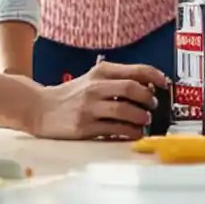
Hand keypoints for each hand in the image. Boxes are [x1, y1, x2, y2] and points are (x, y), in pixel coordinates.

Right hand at [31, 61, 168, 139]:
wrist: (39, 108)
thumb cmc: (70, 95)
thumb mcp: (90, 80)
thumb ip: (114, 81)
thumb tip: (147, 87)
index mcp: (99, 73)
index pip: (134, 70)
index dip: (154, 76)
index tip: (165, 83)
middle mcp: (95, 87)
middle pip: (132, 89)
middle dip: (149, 98)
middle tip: (154, 105)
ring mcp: (89, 108)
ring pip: (125, 110)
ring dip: (141, 117)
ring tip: (144, 120)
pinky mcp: (85, 127)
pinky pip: (115, 129)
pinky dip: (130, 132)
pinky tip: (134, 132)